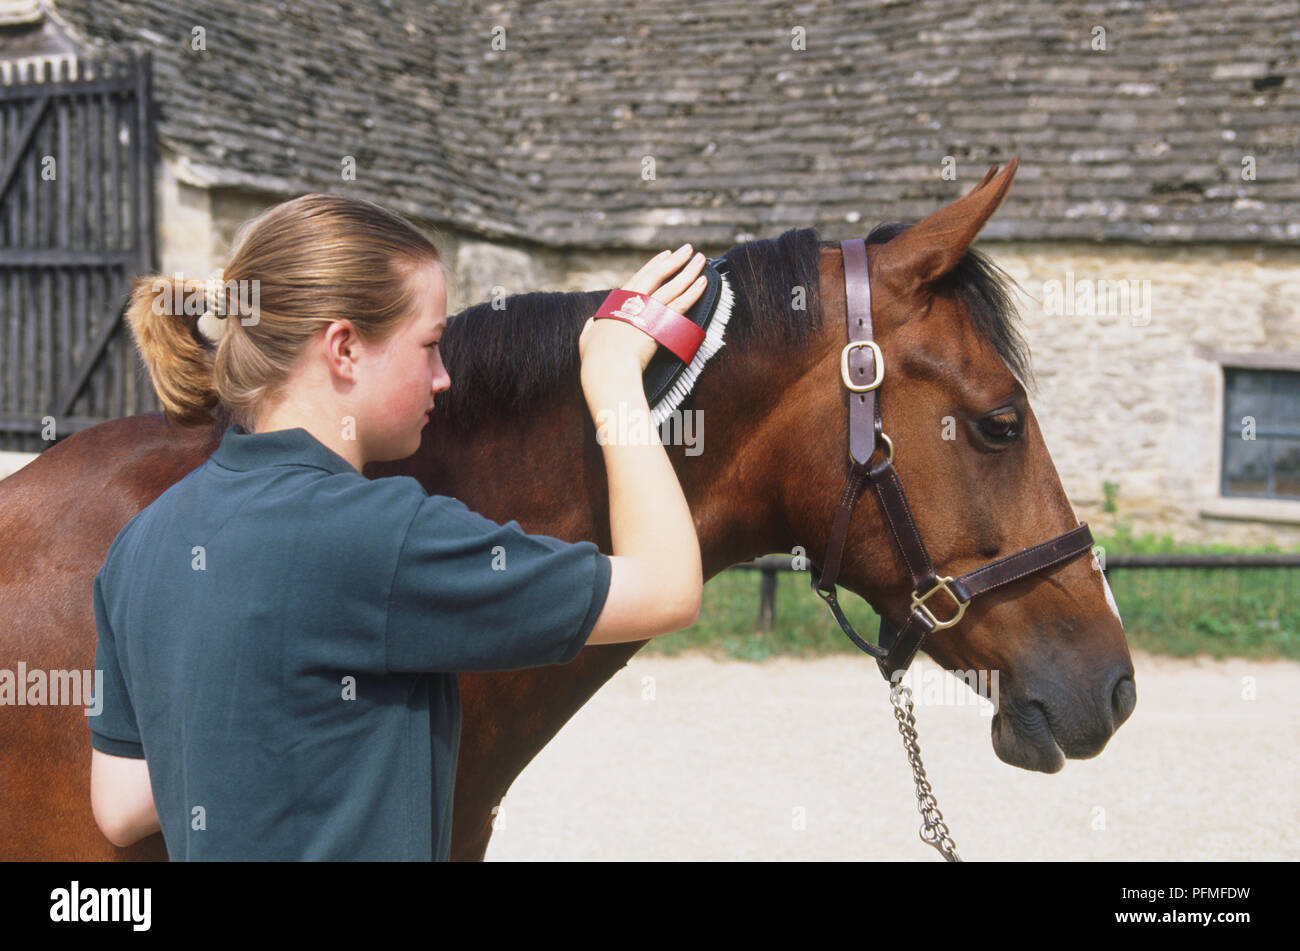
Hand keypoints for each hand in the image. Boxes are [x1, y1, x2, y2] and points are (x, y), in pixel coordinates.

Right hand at [579, 244, 708, 374]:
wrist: (607, 368)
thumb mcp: (587, 338)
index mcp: (618, 302)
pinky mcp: (662, 322)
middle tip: (688, 249)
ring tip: (701, 260)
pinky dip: (693, 291)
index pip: (640, 278)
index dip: (654, 265)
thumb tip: (590, 325)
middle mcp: (635, 301)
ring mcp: (649, 310)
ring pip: (673, 285)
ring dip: (689, 270)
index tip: (666, 255)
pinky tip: (704, 281)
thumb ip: (591, 329)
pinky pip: (682, 303)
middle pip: (658, 275)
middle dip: (675, 260)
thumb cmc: (596, 358)